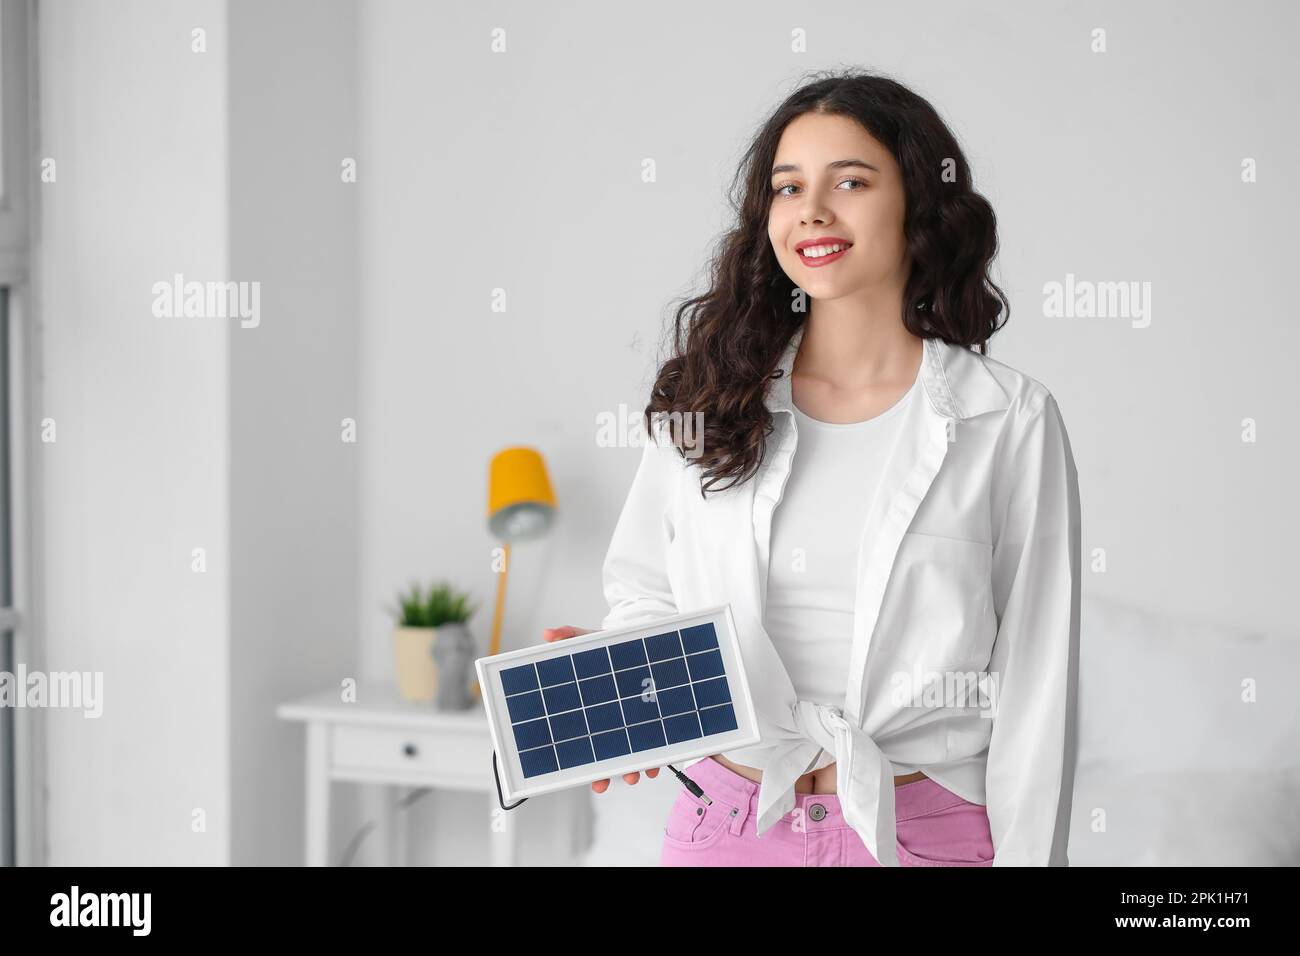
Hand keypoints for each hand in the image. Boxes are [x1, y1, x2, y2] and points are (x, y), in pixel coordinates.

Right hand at [542, 625, 661, 792]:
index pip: (587, 742)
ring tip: (636, 775)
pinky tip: (656, 763)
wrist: (642, 642)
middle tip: (606, 783)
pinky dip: (657, 757)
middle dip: (608, 773)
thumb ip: (569, 635)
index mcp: (595, 709)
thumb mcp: (589, 638)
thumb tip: (548, 633)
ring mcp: (635, 721)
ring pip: (633, 754)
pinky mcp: (655, 716)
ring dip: (634, 769)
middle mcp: (615, 720)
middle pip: (609, 754)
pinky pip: (657, 743)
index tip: (589, 778)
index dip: (587, 762)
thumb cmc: (611, 646)